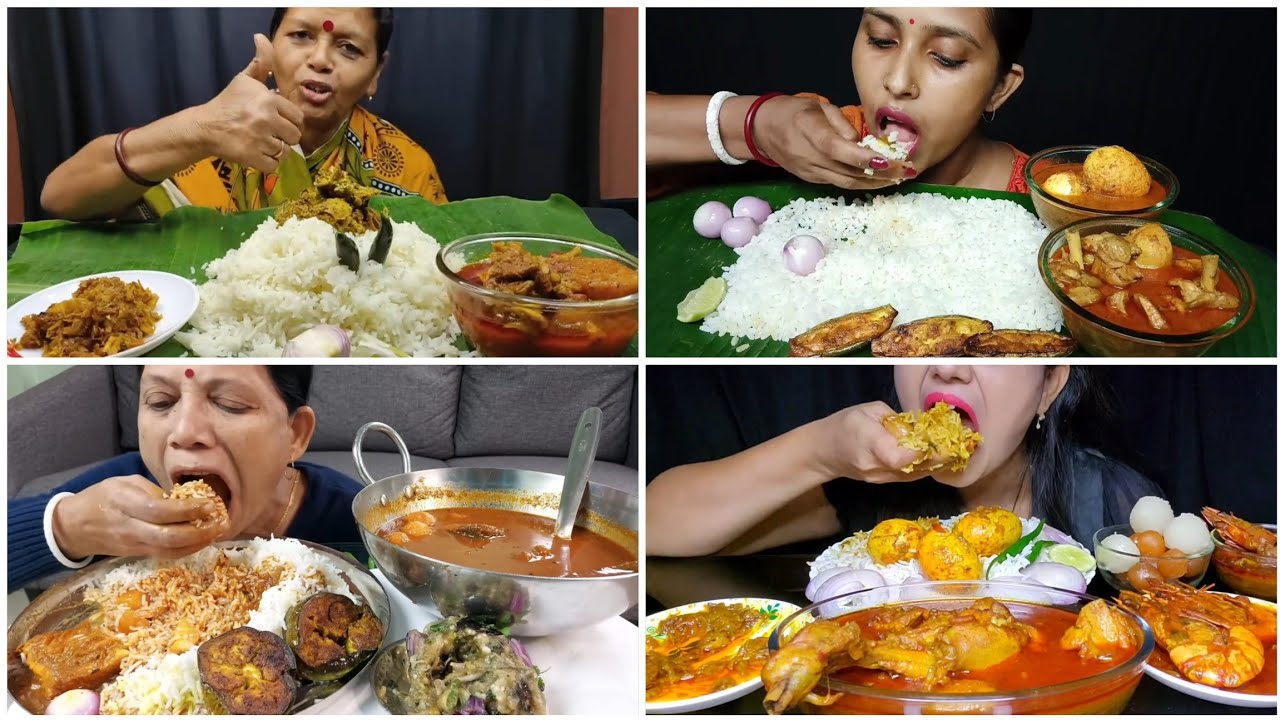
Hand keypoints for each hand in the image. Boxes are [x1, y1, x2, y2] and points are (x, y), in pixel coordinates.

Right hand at [51, 475, 226, 560]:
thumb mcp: (125, 483)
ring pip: (170, 551)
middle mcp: (130, 528)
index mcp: (125, 503)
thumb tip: (185, 498)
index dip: (188, 510)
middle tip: (220, 521)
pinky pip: (166, 555)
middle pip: (168, 537)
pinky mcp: (137, 555)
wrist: (74, 526)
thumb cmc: (102, 497)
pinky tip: (202, 540)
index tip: (209, 504)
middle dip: (199, 531)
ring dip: (198, 544)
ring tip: (218, 531)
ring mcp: (133, 545)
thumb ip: (153, 491)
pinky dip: (187, 550)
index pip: (160, 511)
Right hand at [195, 33, 303, 171]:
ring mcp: (260, 140)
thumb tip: (261, 37)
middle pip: (295, 136)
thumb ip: (261, 63)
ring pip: (284, 151)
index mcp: (268, 100)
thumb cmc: (229, 103)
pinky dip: (268, 163)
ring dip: (275, 149)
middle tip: (270, 132)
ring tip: (262, 142)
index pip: (297, 117)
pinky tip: (259, 153)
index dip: (289, 119)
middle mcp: (266, 120)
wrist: (206, 126)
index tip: (277, 119)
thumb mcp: (245, 80)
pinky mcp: (252, 158)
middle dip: (285, 135)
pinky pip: (274, 165)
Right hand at [753, 96, 913, 190]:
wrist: (762, 130)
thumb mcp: (816, 107)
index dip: (864, 158)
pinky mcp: (810, 179)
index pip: (839, 149)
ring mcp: (809, 171)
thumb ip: (840, 122)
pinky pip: (839, 183)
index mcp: (809, 131)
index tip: (889, 161)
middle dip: (881, 173)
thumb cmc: (793, 112)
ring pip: (846, 182)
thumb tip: (861, 141)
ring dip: (875, 182)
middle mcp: (808, 156)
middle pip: (848, 171)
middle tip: (907, 171)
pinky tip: (878, 179)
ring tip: (899, 178)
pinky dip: (861, 182)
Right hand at [816, 401, 943, 483]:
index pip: (899, 457)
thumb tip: (920, 427)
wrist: (824, 451)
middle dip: (938, 459)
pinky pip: (910, 476)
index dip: (921, 452)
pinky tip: (937, 458)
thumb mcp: (869, 410)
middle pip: (912, 469)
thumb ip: (896, 420)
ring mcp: (880, 479)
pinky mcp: (884, 483)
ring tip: (953, 452)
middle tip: (959, 447)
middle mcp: (876, 467)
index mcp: (869, 443)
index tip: (939, 442)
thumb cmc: (845, 424)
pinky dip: (925, 468)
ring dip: (935, 465)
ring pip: (914, 475)